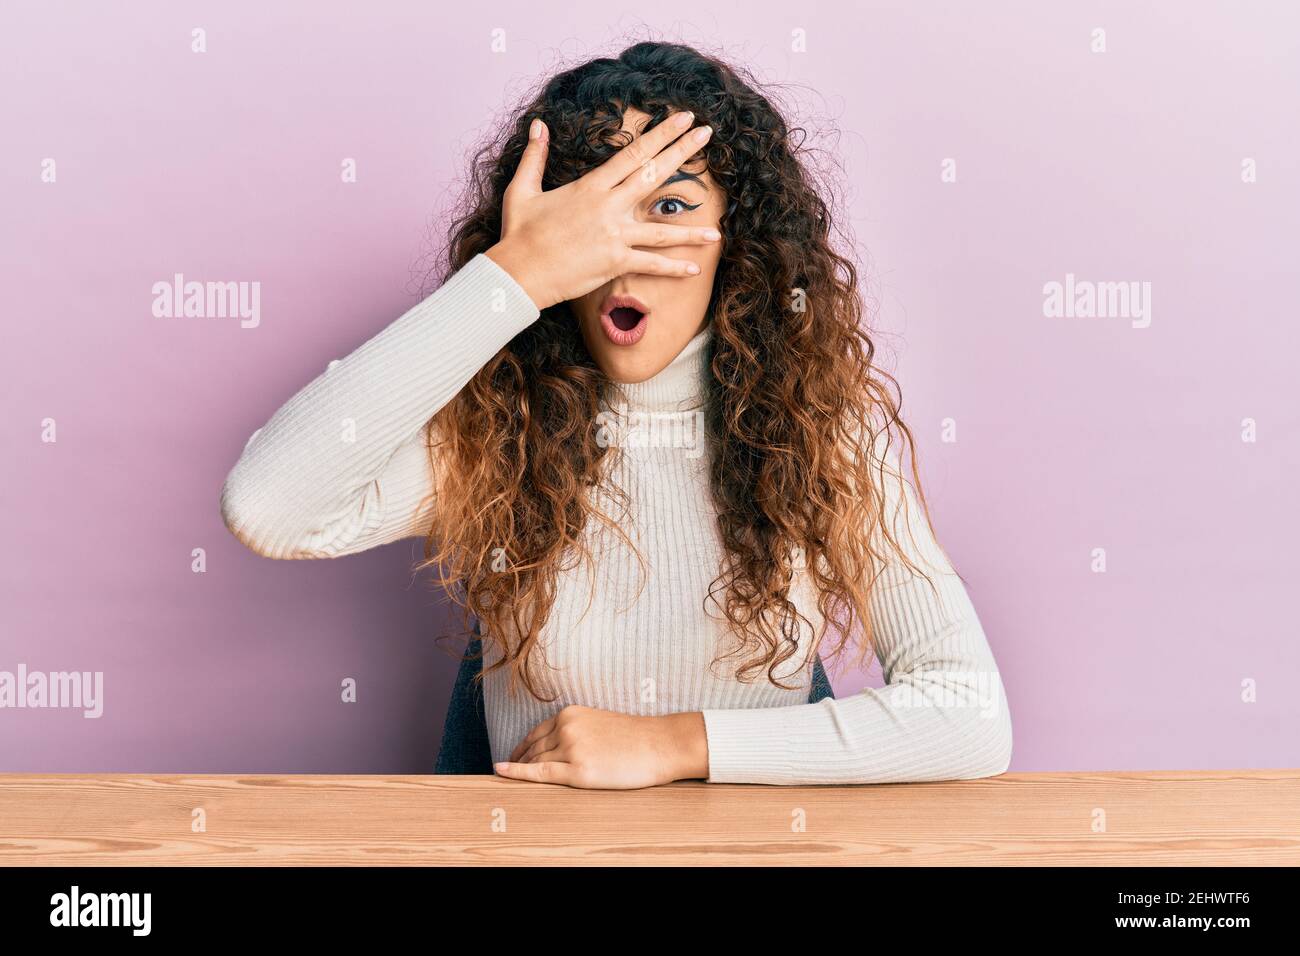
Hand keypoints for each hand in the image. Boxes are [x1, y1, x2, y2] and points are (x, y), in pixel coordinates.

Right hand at [484, 112, 719, 310]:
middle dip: (683, 152)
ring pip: (661, 230)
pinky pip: (650, 264)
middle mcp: (608, 206)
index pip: (633, 152)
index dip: (661, 134)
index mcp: (590, 186)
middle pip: (653, 174)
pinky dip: (673, 268)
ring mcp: (614, 235)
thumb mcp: (523, 189)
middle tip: (706, 135)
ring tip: (717, 232)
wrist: (517, 272)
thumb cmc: (519, 233)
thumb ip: (535, 155)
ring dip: (690, 231)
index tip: (682, 119)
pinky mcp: (614, 262)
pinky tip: (695, 268)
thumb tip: (538, 125)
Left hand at [494, 705, 708, 788]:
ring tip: (509, 778)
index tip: (512, 757)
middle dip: (519, 761)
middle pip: (533, 749)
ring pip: (536, 762)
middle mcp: (566, 727)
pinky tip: (500, 772)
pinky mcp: (579, 771)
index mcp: (570, 713)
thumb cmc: (635, 737)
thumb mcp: (598, 723)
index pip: (536, 733)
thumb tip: (556, 746)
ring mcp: (571, 749)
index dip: (521, 748)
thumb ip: (576, 730)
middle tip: (508, 771)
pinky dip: (517, 773)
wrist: (659, 745)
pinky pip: (541, 774)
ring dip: (520, 770)